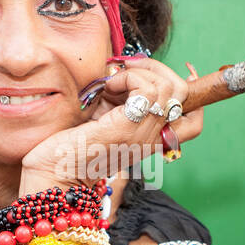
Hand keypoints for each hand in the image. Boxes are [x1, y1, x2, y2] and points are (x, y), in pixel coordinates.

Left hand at [19, 58, 200, 193]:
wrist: (52, 175)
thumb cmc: (68, 149)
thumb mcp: (101, 119)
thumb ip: (117, 101)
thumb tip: (122, 70)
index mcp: (149, 140)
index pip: (192, 121)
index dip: (189, 90)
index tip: (164, 71)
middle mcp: (152, 139)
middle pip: (183, 94)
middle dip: (157, 69)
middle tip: (127, 70)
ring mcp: (142, 134)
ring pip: (169, 87)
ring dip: (140, 72)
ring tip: (113, 82)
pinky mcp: (128, 128)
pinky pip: (147, 89)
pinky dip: (128, 77)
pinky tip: (107, 88)